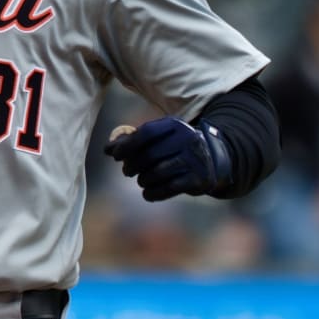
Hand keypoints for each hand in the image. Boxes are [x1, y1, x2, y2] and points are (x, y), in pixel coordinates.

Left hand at [105, 117, 232, 200]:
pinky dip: (153, 193)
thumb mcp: (158, 138)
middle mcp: (187, 140)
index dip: (126, 146)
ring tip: (141, 180)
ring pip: (158, 173)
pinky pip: (169, 189)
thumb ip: (133, 141)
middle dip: (132, 165)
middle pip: (150, 155)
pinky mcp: (198, 179)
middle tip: (127, 171)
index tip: (114, 156)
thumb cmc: (174, 148)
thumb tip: (107, 149)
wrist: (211, 160)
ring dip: (143, 180)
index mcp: (175, 125)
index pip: (146, 133)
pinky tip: (147, 193)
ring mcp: (194, 160)